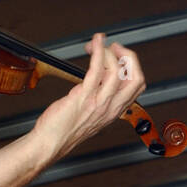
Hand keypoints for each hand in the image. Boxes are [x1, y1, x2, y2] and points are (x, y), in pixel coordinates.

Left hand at [33, 33, 145, 162]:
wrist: (49, 143)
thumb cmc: (63, 130)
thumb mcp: (90, 115)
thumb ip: (97, 100)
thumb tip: (94, 82)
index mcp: (114, 110)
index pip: (137, 85)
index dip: (132, 66)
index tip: (119, 57)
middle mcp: (110, 107)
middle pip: (136, 77)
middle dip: (128, 56)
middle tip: (115, 48)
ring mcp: (99, 102)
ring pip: (118, 71)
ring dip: (109, 51)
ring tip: (98, 44)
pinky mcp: (83, 96)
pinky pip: (96, 69)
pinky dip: (98, 51)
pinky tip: (95, 43)